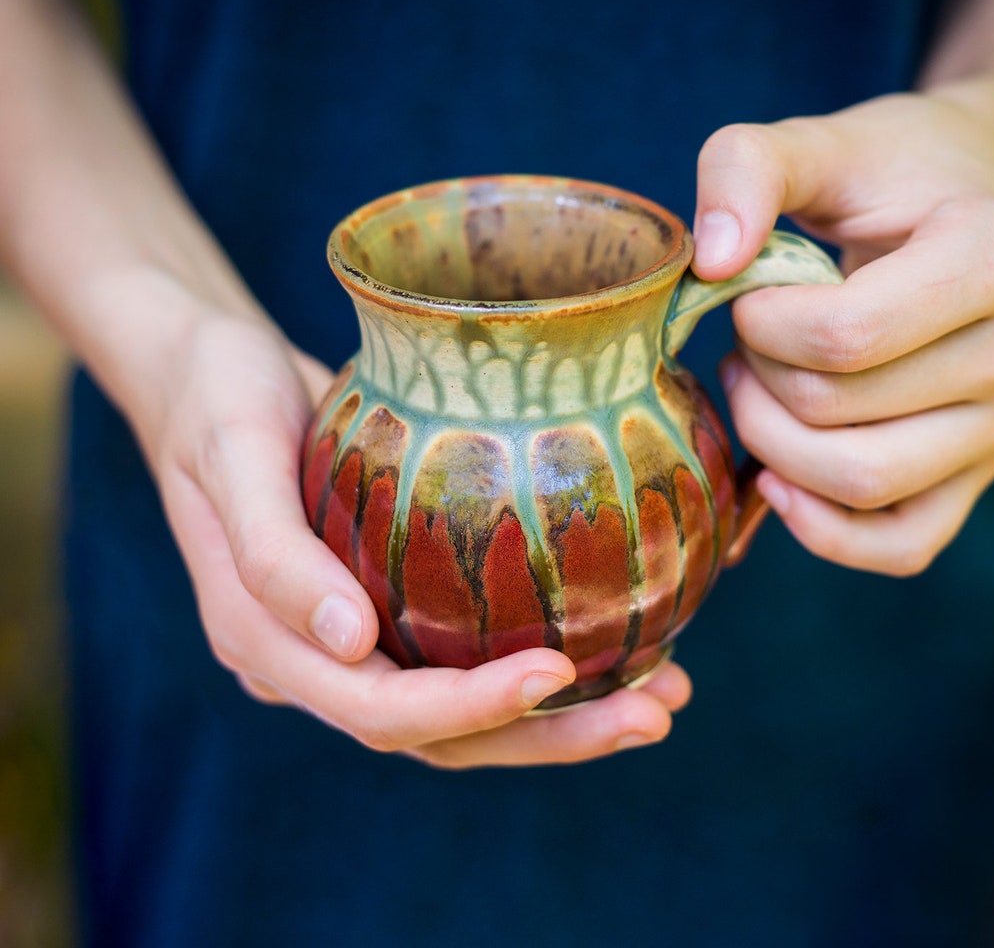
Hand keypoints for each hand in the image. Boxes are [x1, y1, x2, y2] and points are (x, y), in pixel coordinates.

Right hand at [148, 309, 689, 765]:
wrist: (210, 374)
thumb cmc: (219, 401)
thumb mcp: (234, 453)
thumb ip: (273, 555)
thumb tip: (350, 642)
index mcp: (268, 644)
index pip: (377, 711)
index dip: (469, 708)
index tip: (560, 672)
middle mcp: (315, 660)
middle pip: (438, 736)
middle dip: (546, 736)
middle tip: (655, 713)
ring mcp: (352, 640)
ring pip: (462, 715)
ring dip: (561, 719)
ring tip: (665, 695)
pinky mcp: (387, 606)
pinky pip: (465, 656)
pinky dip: (540, 668)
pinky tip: (618, 646)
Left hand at [693, 91, 993, 575]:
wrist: (955, 207)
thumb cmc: (882, 177)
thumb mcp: (813, 145)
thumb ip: (747, 168)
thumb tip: (711, 263)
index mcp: (992, 259)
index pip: (843, 335)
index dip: (761, 325)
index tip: (747, 292)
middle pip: (837, 412)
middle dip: (755, 380)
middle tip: (742, 342)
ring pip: (861, 483)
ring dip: (773, 445)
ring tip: (756, 388)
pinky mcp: (974, 476)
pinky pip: (901, 546)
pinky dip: (824, 532)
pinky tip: (775, 483)